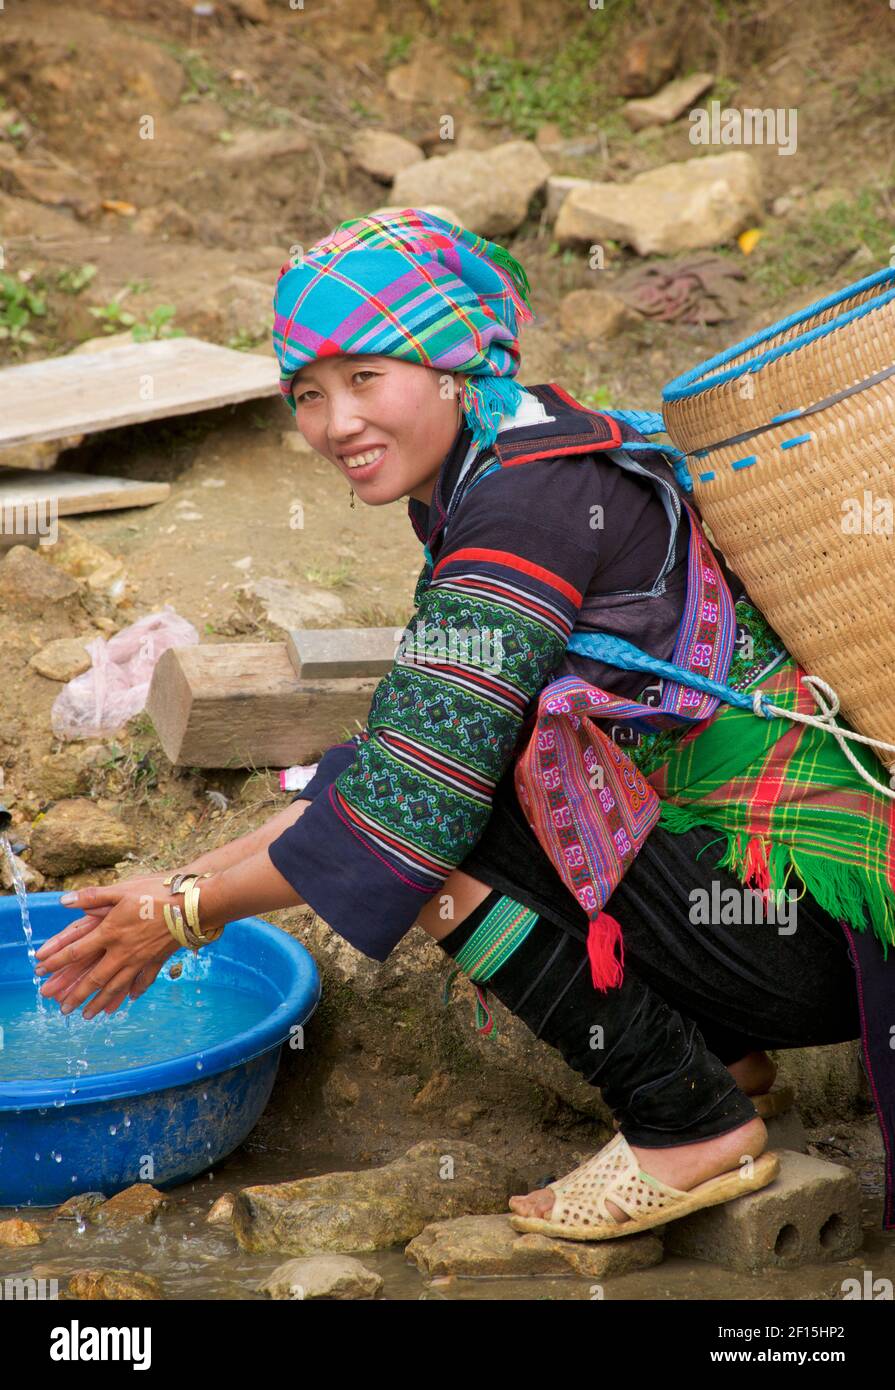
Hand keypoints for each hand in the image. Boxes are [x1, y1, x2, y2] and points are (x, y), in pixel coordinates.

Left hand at [35, 877, 219, 1018]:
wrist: (192, 906)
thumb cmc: (156, 894)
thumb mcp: (121, 889)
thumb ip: (92, 896)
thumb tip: (64, 901)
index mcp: (110, 933)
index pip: (76, 952)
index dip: (56, 962)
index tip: (41, 972)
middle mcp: (122, 952)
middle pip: (94, 979)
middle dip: (77, 996)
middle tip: (63, 1010)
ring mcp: (140, 960)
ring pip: (116, 987)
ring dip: (99, 1002)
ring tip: (88, 1016)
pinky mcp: (157, 961)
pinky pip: (143, 981)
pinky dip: (134, 992)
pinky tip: (128, 1000)